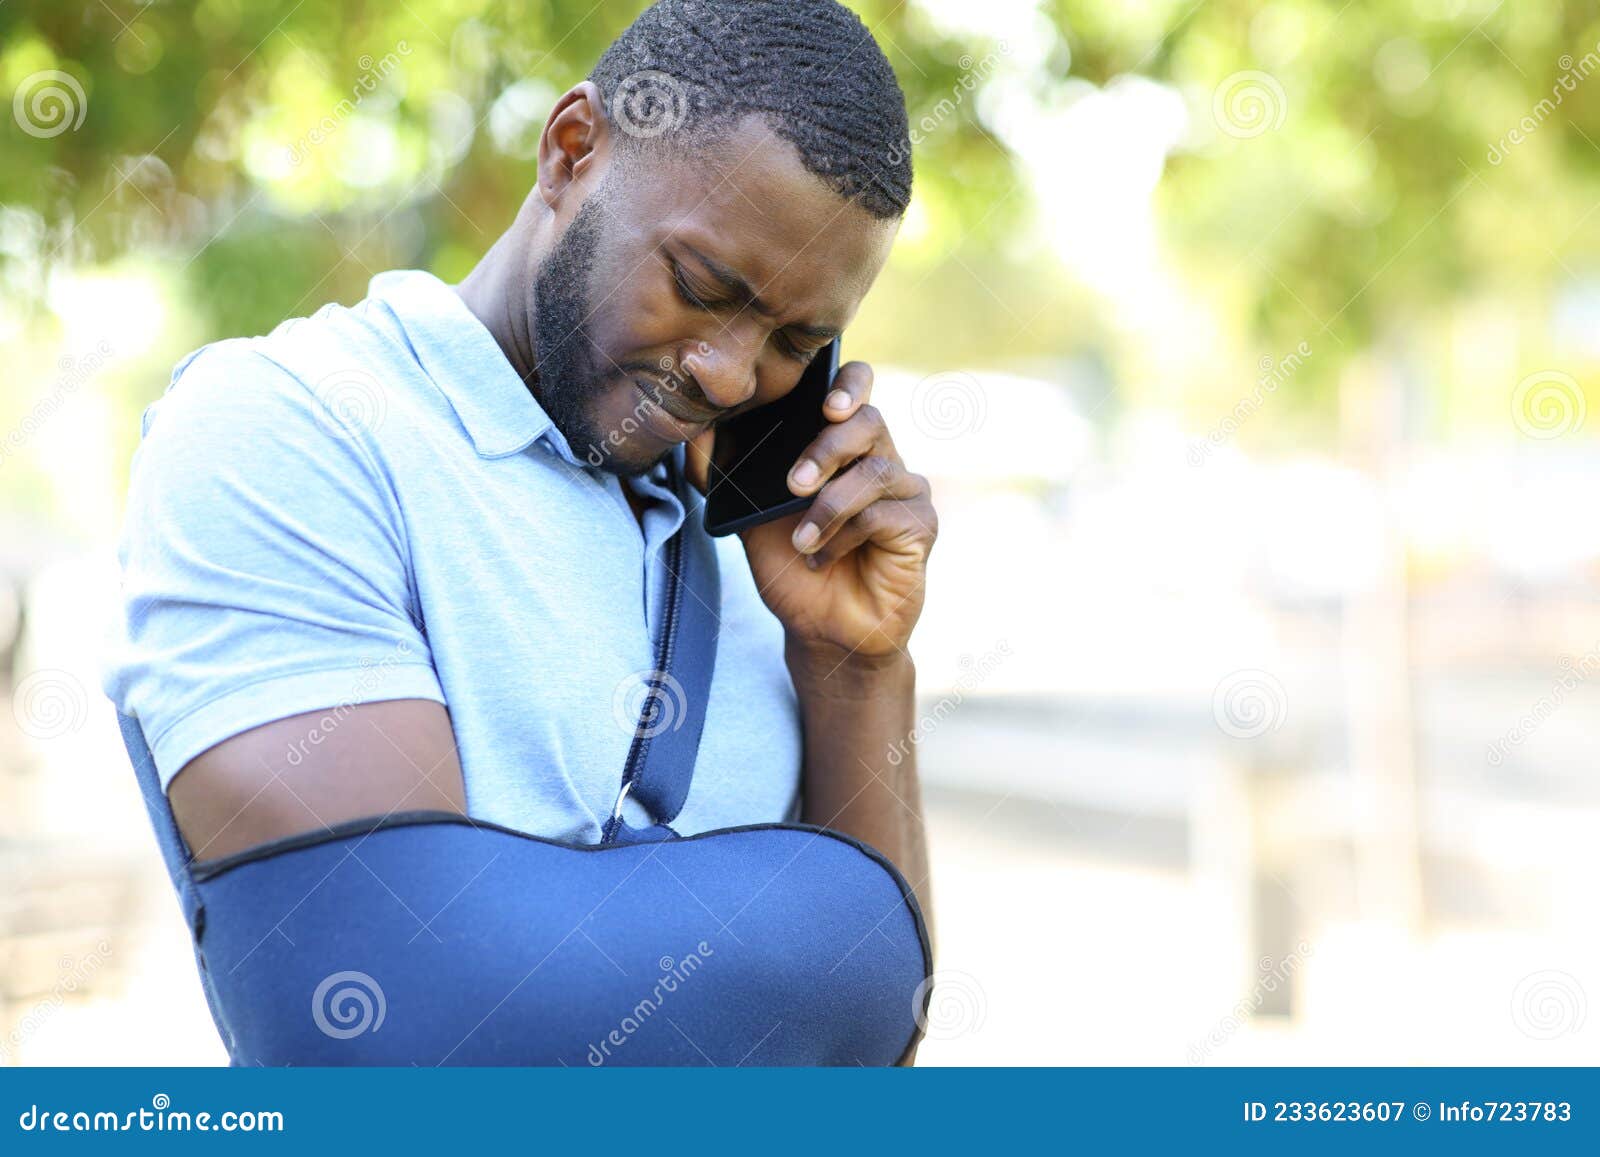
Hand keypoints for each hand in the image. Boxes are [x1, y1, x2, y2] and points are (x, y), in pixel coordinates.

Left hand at [686, 361, 936, 661]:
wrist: (819, 629)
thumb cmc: (791, 567)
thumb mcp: (748, 517)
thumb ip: (724, 475)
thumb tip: (691, 433)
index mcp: (844, 446)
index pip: (858, 388)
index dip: (849, 383)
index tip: (824, 405)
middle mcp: (881, 460)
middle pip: (870, 421)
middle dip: (826, 448)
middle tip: (792, 485)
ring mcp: (906, 492)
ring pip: (877, 470)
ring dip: (829, 505)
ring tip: (801, 540)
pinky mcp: (920, 527)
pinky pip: (885, 514)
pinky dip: (846, 535)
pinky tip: (823, 557)